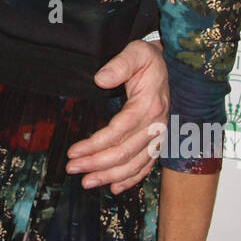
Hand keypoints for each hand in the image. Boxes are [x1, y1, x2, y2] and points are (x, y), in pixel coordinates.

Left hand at [65, 39, 168, 193]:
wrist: (168, 67)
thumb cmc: (148, 60)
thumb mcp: (136, 52)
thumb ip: (119, 64)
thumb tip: (100, 79)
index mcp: (149, 105)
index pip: (119, 130)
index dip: (95, 144)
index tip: (73, 151)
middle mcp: (156, 125)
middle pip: (124, 152)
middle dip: (96, 163)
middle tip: (72, 169)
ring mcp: (158, 136)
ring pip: (134, 164)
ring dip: (109, 176)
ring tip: (86, 182)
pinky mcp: (157, 142)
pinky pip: (146, 166)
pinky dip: (130, 179)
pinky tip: (114, 187)